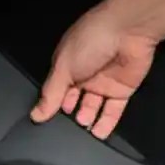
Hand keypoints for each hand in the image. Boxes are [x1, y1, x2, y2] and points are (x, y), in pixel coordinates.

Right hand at [30, 6, 157, 139]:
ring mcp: (104, 83)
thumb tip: (35, 115)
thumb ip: (51, 94)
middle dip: (70, 114)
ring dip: (87, 119)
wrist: (129, 30)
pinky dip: (106, 123)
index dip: (53, 105)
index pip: (57, 90)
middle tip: (68, 127)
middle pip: (74, 100)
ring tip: (83, 128)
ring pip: (93, 107)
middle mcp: (84, 74)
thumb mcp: (64, 67)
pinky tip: (98, 134)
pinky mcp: (122, 90)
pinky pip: (113, 110)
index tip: (48, 121)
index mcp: (67, 65)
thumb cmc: (91, 41)